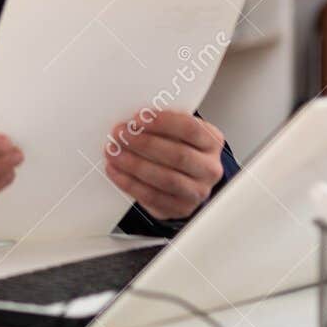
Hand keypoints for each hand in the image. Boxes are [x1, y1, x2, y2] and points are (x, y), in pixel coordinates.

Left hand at [103, 110, 225, 220]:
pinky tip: (116, 171)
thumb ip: (163, 124)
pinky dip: (130, 183)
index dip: (162, 122)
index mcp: (211, 142)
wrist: (188, 180)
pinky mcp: (180, 208)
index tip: (138, 117)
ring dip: (134, 164)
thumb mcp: (179, 132)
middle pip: (178, 155)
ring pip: (166, 179)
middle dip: (144, 144)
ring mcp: (197, 191)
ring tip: (114, 153)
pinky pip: (153, 197)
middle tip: (121, 134)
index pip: (190, 129)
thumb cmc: (180, 149)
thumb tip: (135, 120)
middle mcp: (209, 168)